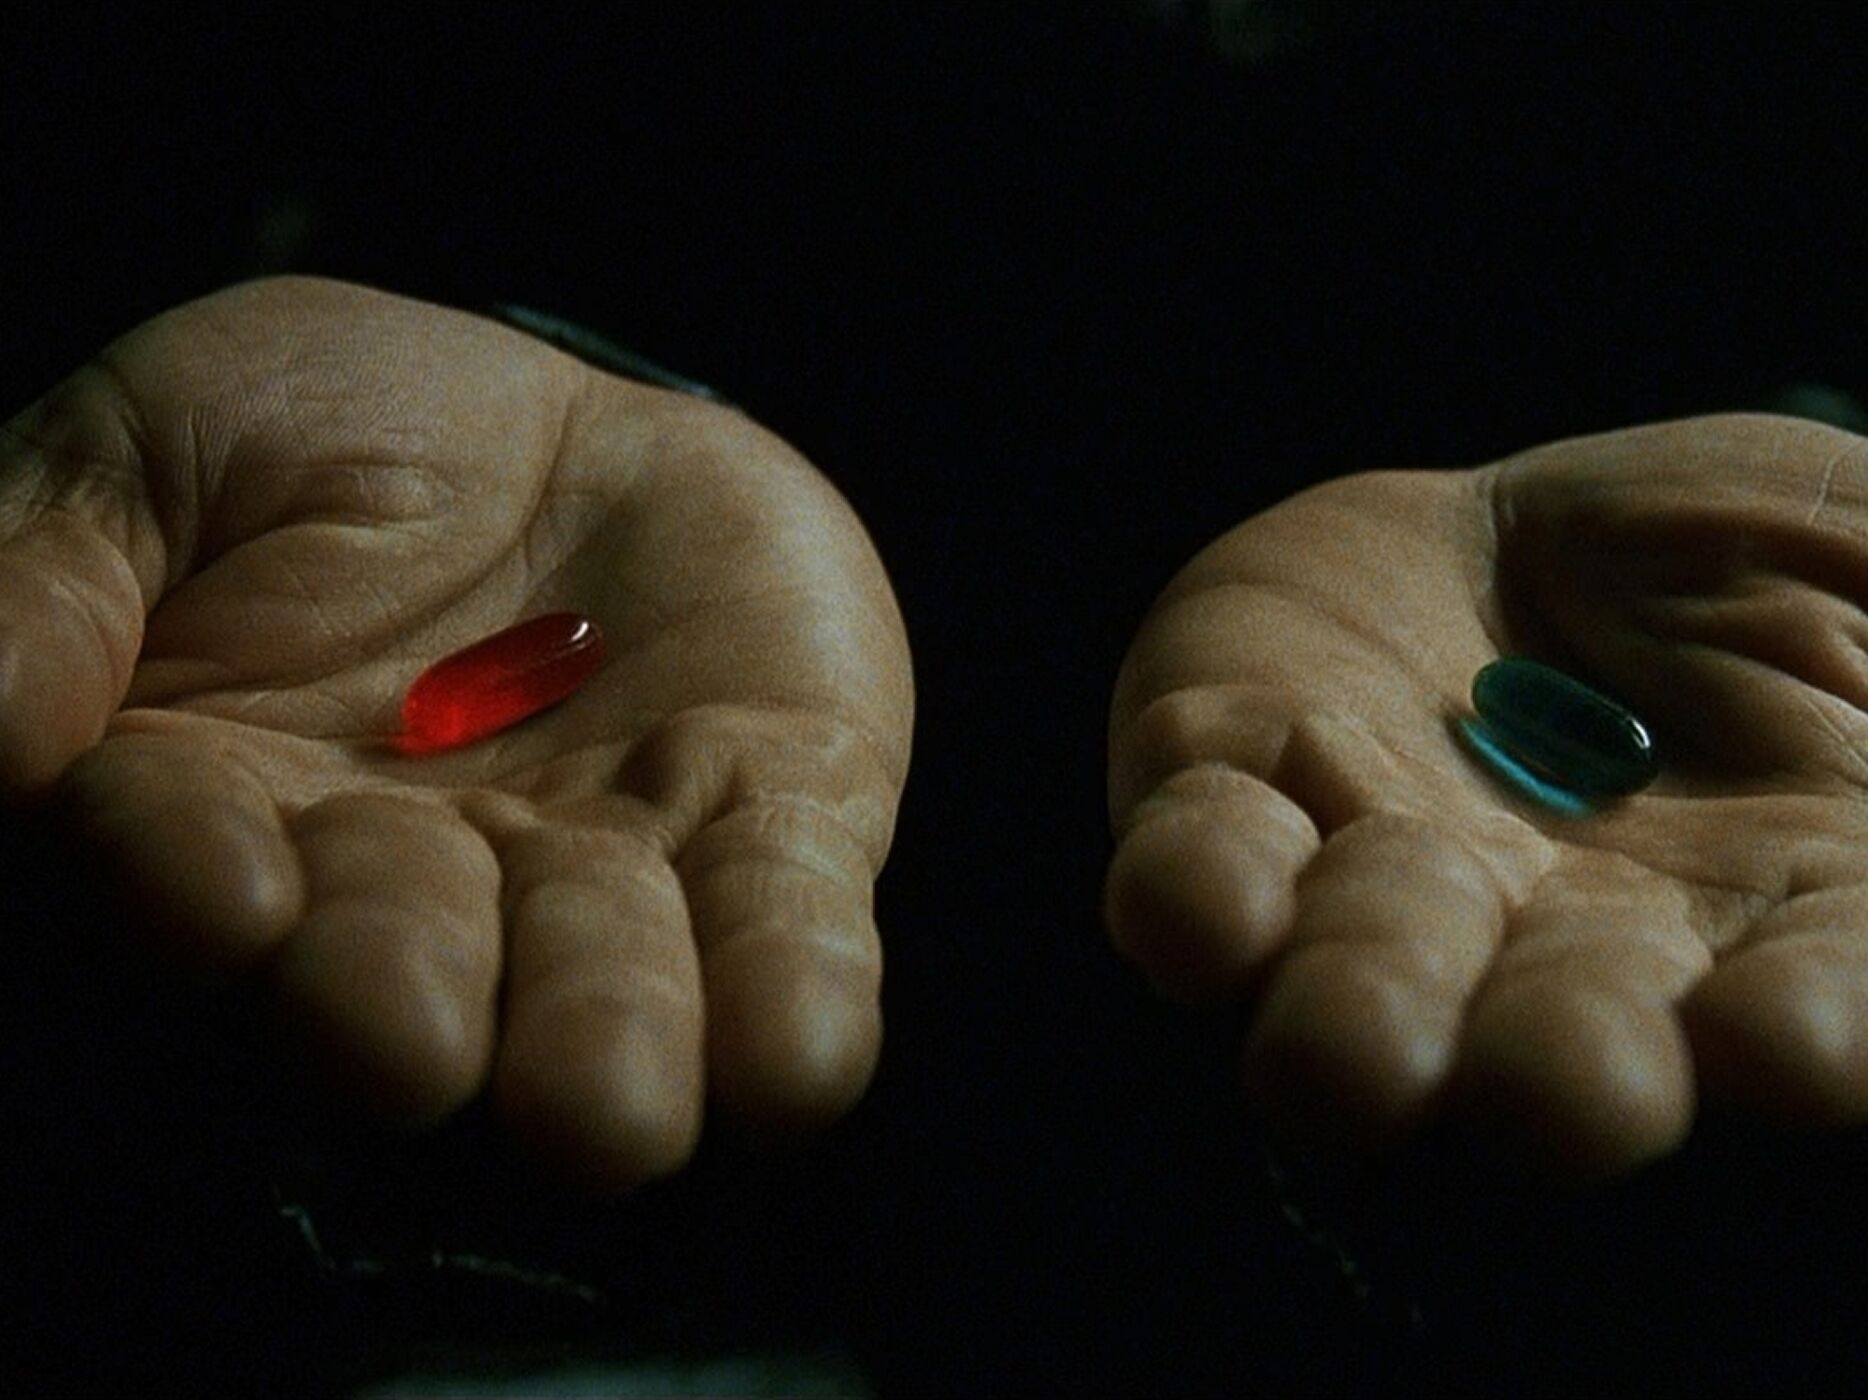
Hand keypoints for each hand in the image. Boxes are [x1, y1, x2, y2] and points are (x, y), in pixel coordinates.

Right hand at [0, 277, 912, 1188]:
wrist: (568, 426)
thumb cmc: (330, 433)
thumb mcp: (161, 447)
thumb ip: (52, 570)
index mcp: (228, 804)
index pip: (183, 862)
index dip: (188, 884)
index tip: (216, 891)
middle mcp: (415, 882)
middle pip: (397, 964)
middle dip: (400, 1000)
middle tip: (406, 1045)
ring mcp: (602, 869)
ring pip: (600, 981)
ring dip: (603, 1041)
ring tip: (606, 1115)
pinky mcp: (770, 829)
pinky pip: (787, 927)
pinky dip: (790, 997)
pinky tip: (797, 1063)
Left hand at [1105, 415, 1867, 1178]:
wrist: (1540, 533)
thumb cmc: (1764, 567)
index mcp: (1772, 915)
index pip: (1816, 1002)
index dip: (1814, 1029)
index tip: (1789, 1043)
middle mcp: (1568, 943)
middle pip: (1564, 1036)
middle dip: (1560, 1066)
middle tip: (1563, 1090)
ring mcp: (1386, 880)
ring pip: (1363, 973)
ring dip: (1355, 1012)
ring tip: (1349, 1054)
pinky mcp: (1232, 790)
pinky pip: (1199, 857)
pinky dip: (1194, 886)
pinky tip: (1193, 901)